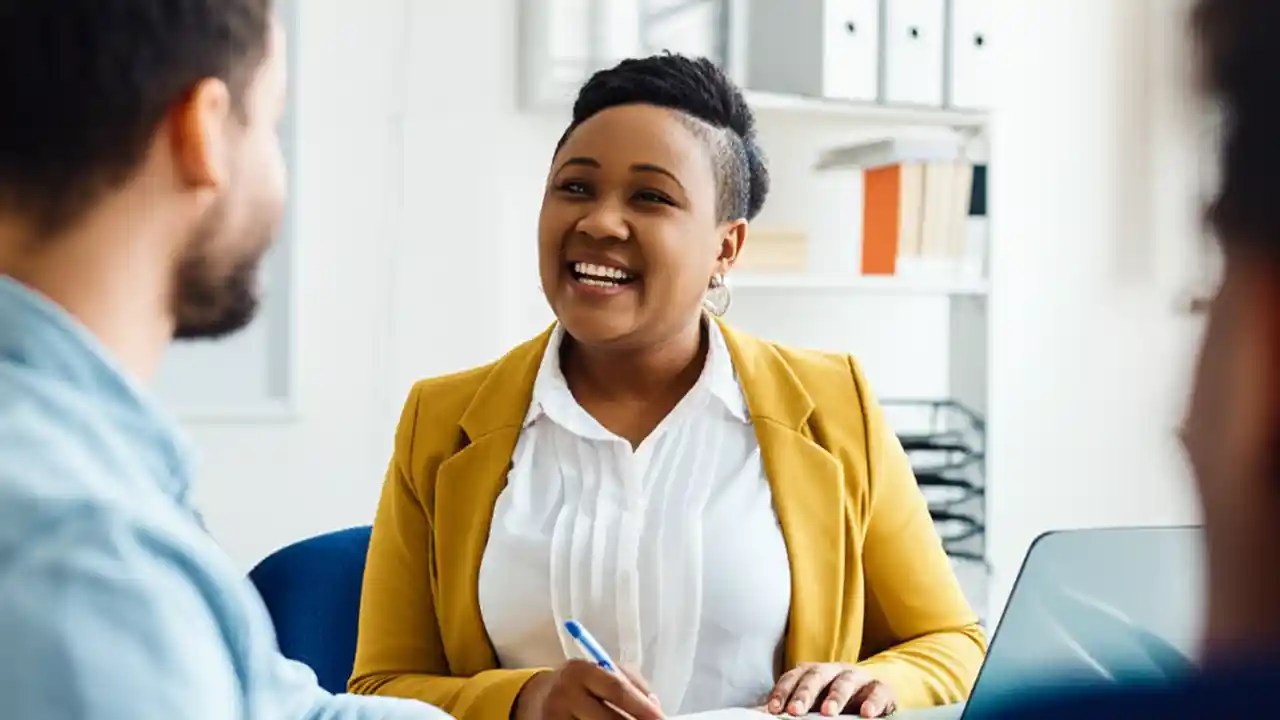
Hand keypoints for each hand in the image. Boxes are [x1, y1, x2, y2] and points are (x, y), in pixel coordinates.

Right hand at [515, 660, 663, 719]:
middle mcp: (566, 693)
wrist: (535, 697)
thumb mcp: (600, 672)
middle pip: (609, 719)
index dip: (642, 707)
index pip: (617, 689)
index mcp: (581, 671)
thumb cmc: (578, 684)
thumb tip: (654, 706)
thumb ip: (630, 682)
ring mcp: (555, 717)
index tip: (662, 719)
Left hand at [767, 663, 895, 717]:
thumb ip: (792, 705)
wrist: (874, 692)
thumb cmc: (835, 699)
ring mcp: (858, 677)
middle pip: (816, 676)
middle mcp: (834, 670)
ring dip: (836, 697)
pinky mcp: (880, 688)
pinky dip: (872, 701)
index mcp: (813, 673)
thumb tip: (759, 714)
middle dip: (804, 694)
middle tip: (795, 712)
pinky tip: (866, 713)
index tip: (774, 710)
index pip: (794, 677)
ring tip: (828, 713)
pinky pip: (877, 691)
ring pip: (845, 681)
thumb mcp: (813, 702)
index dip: (783, 692)